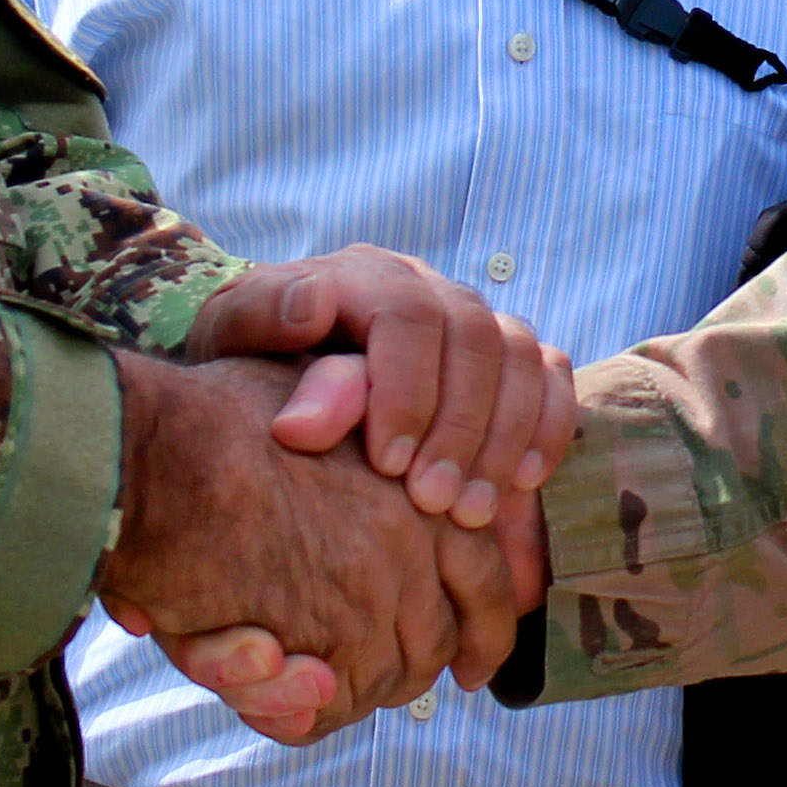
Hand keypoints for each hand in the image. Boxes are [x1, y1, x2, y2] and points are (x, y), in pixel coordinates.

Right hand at [100, 351, 534, 741]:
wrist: (148, 456)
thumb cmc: (210, 426)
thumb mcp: (314, 418)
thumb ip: (355, 484)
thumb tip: (375, 541)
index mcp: (427, 487)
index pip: (489, 581)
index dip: (481, 631)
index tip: (471, 666)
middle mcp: (417, 544)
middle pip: (432, 646)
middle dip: (395, 672)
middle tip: (337, 674)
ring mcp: (376, 597)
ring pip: (380, 685)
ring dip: (332, 694)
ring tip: (273, 671)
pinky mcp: (328, 645)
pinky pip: (325, 712)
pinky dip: (291, 712)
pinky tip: (249, 673)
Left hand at [191, 245, 575, 528]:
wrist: (268, 375)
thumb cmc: (246, 361)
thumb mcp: (235, 340)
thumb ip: (266, 324)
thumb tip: (312, 310)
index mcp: (362, 274)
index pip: (408, 315)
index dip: (408, 390)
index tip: (388, 465)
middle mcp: (426, 286)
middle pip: (474, 336)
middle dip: (460, 427)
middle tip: (434, 503)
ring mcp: (471, 318)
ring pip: (520, 356)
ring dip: (503, 439)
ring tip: (470, 513)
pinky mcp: (505, 357)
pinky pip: (551, 375)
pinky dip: (546, 427)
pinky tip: (520, 484)